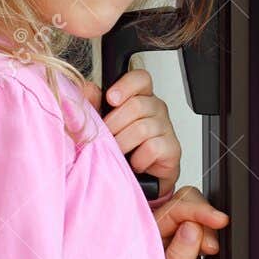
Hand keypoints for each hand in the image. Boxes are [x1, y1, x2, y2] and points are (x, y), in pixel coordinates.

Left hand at [98, 67, 182, 195]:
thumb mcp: (102, 124)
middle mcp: (155, 109)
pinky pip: (152, 147)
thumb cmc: (122, 148)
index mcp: (140, 97)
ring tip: (118, 152)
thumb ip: (94, 105)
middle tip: (106, 137)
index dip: (126, 85)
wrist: (138, 179)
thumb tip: (86, 89)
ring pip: (142, 128)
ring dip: (123, 143)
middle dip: (114, 124)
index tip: (110, 99)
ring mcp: (166, 127)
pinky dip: (138, 158)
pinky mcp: (172, 148)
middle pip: (137, 105)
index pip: (141, 78)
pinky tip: (135, 162)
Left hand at [151, 185, 228, 258]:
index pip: (172, 210)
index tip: (217, 220)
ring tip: (210, 251)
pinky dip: (208, 234)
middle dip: (202, 216)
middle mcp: (153, 234)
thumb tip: (192, 229)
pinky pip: (197, 229)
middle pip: (181, 203)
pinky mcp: (182, 248)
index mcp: (142, 236)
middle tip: (211, 246)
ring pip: (191, 215)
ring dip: (207, 227)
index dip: (196, 211)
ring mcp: (168, 240)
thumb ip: (177, 258)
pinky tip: (209, 249)